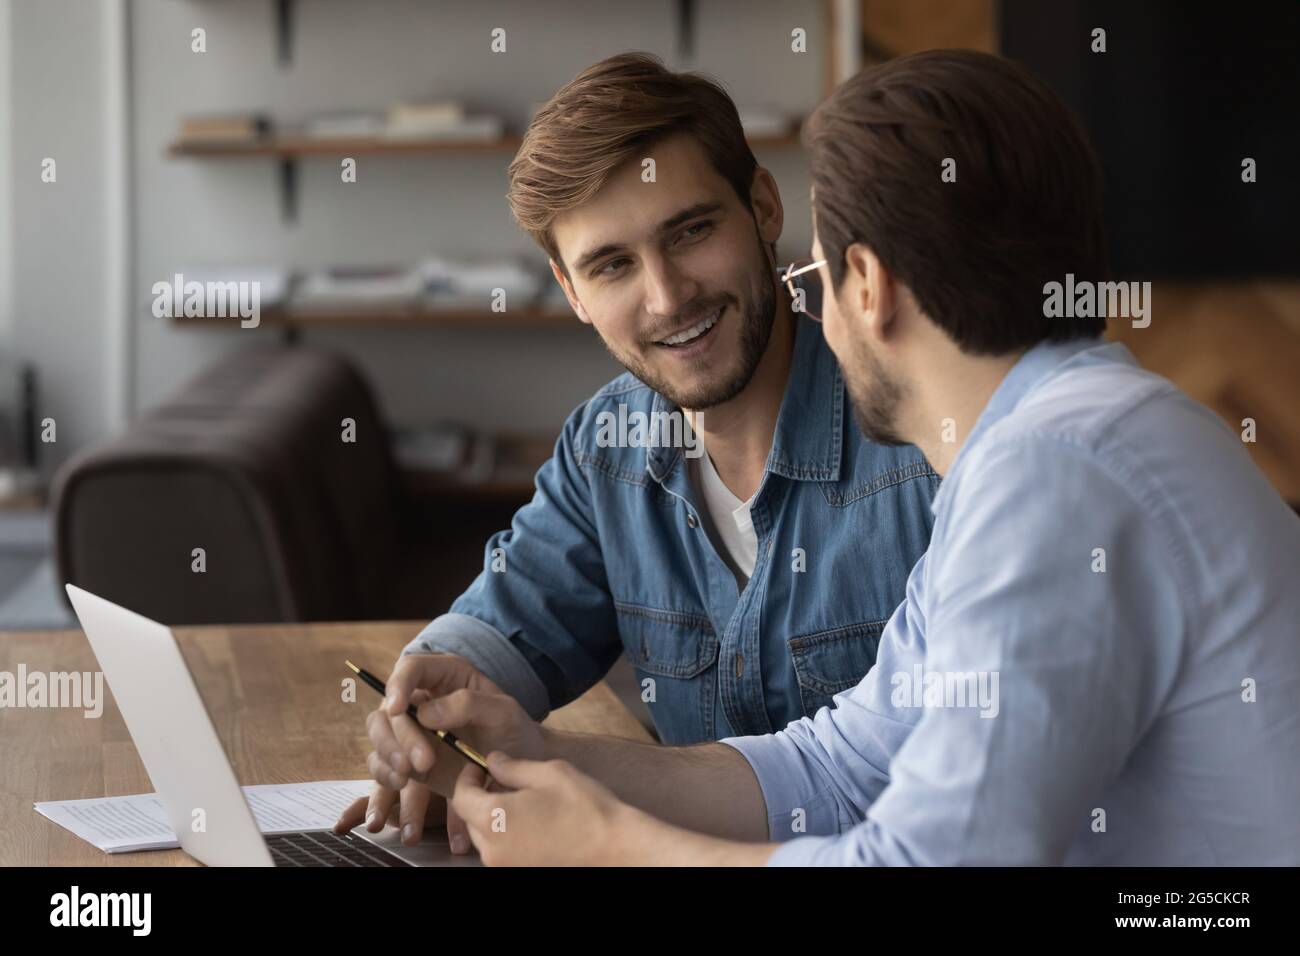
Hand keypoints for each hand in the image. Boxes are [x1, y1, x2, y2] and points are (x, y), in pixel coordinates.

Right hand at [364, 683, 548, 794]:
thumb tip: (425, 714)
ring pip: (379, 733)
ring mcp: (412, 729)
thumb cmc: (514, 733)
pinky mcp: (406, 758)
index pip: (411, 667)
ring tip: (411, 775)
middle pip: (390, 708)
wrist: (516, 772)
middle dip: (401, 736)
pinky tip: (403, 783)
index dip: (398, 684)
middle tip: (425, 762)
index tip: (398, 709)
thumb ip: (469, 704)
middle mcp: (422, 698)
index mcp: (446, 675)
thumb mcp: (504, 713)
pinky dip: (385, 773)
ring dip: (389, 754)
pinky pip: (380, 762)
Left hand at [449, 752, 640, 865]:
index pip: (460, 797)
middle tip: (503, 782)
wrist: (614, 848)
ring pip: (485, 837)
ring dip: (495, 818)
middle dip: (481, 798)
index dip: (467, 778)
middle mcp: (492, 848)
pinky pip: (502, 851)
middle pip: (470, 819)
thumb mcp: (549, 773)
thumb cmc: (584, 809)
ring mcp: (504, 866)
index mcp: (494, 819)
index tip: (479, 767)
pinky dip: (508, 836)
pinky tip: (534, 824)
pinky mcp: (518, 873)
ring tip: (524, 803)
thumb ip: (512, 767)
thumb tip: (492, 761)